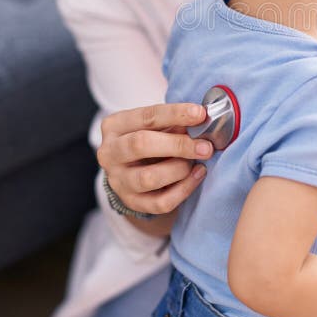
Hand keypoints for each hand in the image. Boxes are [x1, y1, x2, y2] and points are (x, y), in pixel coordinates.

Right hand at [97, 103, 213, 215]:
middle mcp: (110, 153)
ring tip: (198, 163)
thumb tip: (202, 120)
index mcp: (115, 126)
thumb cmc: (151, 139)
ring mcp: (118, 180)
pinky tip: (197, 175)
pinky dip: (184, 189)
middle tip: (206, 147)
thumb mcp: (158, 125)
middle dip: (178, 145)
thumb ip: (175, 123)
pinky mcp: (131, 202)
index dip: (176, 114)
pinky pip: (160, 202)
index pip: (147, 116)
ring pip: (148, 177)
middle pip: (141, 144)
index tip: (201, 114)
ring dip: (180, 169)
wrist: (134, 170)